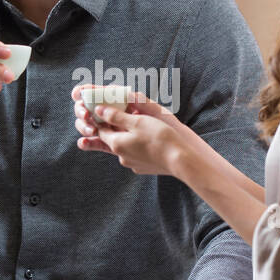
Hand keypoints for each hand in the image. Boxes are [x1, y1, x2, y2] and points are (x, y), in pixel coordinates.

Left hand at [70, 87, 193, 175]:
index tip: (105, 111)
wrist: (181, 159)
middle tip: (122, 117)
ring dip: (127, 137)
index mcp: (116, 143)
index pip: (100, 130)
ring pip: (125, 147)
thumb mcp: (137, 121)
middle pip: (112, 139)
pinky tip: (148, 140)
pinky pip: (136, 154)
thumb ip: (116, 116)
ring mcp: (132, 164)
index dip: (101, 119)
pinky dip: (138, 146)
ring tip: (138, 127)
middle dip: (115, 128)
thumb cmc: (160, 137)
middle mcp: (121, 156)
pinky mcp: (143, 168)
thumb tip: (99, 111)